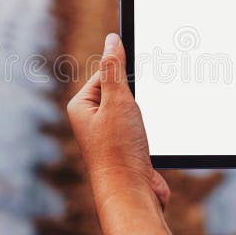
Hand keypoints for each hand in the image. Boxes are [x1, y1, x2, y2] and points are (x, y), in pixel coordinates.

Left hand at [67, 33, 169, 209]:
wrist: (131, 194)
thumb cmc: (119, 151)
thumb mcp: (117, 100)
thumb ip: (115, 67)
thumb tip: (112, 39)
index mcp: (82, 106)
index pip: (105, 72)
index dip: (125, 73)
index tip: (137, 82)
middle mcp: (93, 121)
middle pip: (121, 90)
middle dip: (137, 95)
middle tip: (141, 108)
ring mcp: (111, 136)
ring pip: (135, 110)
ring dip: (146, 114)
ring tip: (143, 128)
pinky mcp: (128, 148)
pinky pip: (143, 127)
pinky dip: (151, 129)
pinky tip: (153, 138)